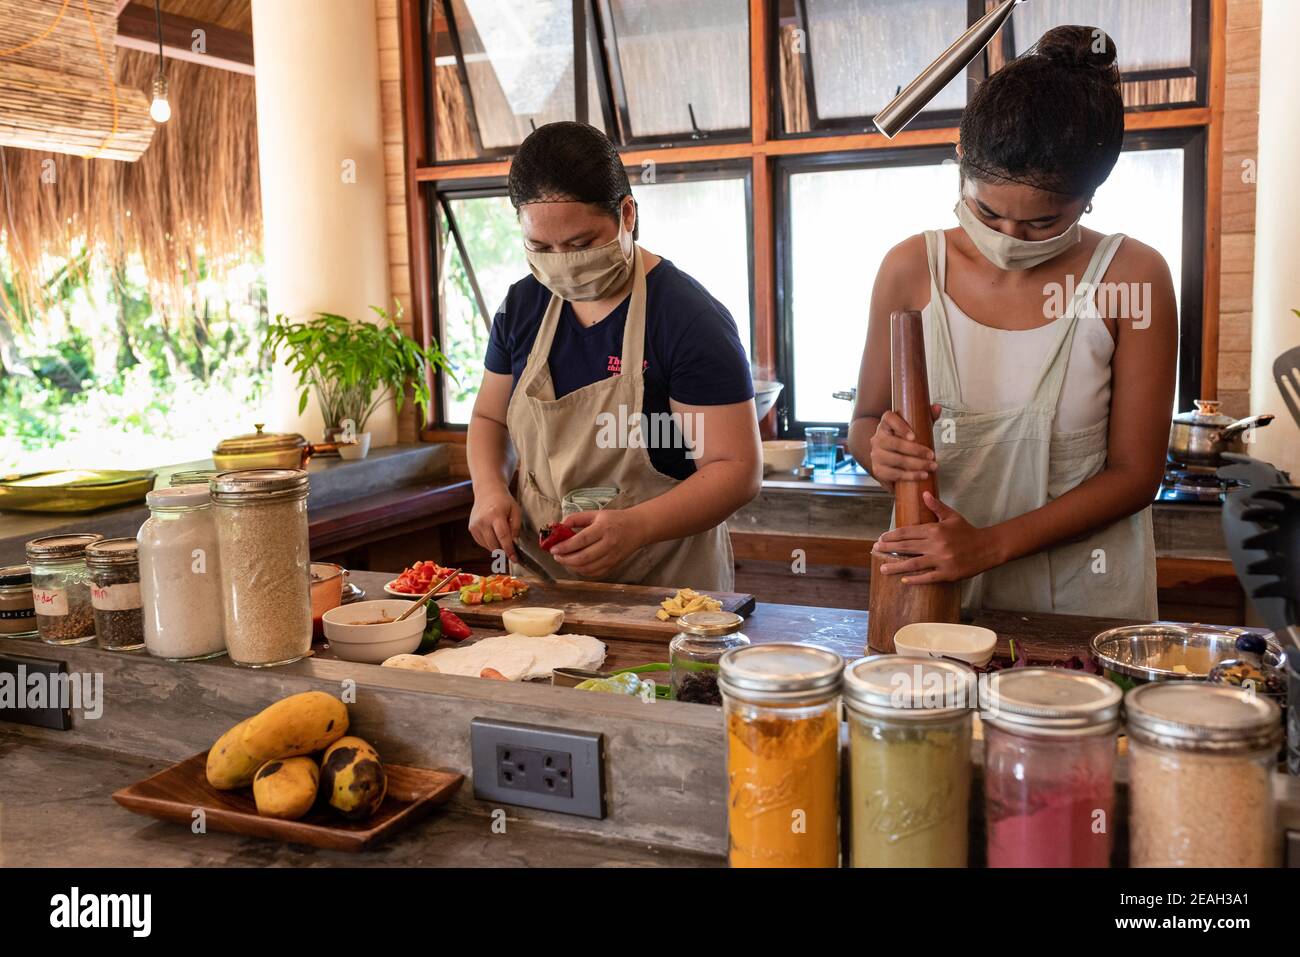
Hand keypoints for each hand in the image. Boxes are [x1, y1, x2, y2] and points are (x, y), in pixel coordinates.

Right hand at [468, 484, 520, 560]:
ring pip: (487, 545)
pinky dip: (489, 543)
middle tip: (511, 552)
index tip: (514, 558)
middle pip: (494, 544)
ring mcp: (475, 525)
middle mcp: (483, 521)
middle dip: (503, 550)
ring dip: (497, 547)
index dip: (509, 549)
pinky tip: (494, 535)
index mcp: (495, 515)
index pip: (503, 536)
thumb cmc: (504, 501)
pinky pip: (482, 543)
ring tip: (502, 537)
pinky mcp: (471, 528)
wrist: (487, 492)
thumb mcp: (516, 510)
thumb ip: (516, 526)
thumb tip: (514, 541)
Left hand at [549, 508, 645, 578]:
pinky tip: (575, 565)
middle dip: (565, 559)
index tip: (553, 548)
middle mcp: (609, 544)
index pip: (581, 540)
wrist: (637, 528)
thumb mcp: (595, 514)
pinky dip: (582, 571)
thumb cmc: (614, 519)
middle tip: (556, 556)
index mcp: (603, 528)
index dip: (565, 546)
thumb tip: (558, 526)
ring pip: (588, 568)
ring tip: (563, 560)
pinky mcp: (613, 565)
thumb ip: (576, 518)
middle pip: (583, 557)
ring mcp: (612, 557)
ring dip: (571, 566)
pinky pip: (594, 573)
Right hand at [868, 405, 941, 488]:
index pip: (889, 419)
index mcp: (885, 425)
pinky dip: (909, 476)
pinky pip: (894, 474)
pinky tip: (921, 475)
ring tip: (931, 466)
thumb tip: (937, 407)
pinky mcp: (878, 470)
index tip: (914, 436)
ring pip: (895, 460)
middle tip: (932, 455)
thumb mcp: (915, 427)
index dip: (900, 426)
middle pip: (894, 443)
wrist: (887, 458)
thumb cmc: (903, 440)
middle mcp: (877, 439)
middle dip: (915, 451)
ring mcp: (876, 455)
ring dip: (916, 465)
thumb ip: (926, 416)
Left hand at [873, 492, 1005, 583]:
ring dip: (896, 566)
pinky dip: (915, 579)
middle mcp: (936, 544)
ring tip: (882, 568)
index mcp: (935, 530)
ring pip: (914, 563)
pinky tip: (903, 580)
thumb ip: (936, 506)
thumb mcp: (952, 516)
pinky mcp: (947, 573)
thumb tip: (924, 493)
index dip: (893, 535)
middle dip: (889, 548)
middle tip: (875, 550)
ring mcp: (941, 560)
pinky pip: (928, 577)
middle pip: (907, 547)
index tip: (882, 538)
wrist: (988, 547)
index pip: (908, 532)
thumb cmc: (968, 531)